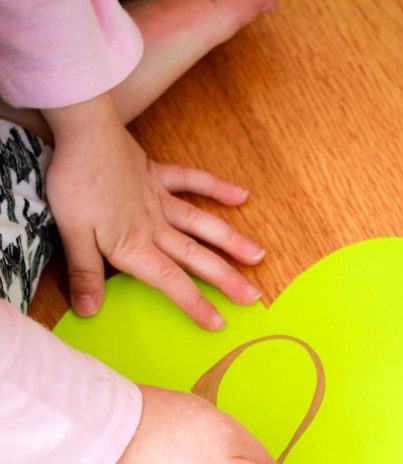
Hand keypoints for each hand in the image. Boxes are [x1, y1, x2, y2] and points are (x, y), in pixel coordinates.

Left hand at [44, 92, 263, 328]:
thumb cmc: (74, 182)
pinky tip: (241, 195)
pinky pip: (191, 180)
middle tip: (253, 297)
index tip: (218, 323)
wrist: (82, 128)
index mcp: (134, 244)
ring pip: (202, 224)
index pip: (170, 281)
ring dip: (230, 241)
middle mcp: (155, 225)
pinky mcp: (157, 174)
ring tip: (258, 256)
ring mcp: (159, 198)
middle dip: (226, 279)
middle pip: (196, 257)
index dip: (195, 303)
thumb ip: (85, 273)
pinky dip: (216, 187)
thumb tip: (90, 310)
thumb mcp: (71, 234)